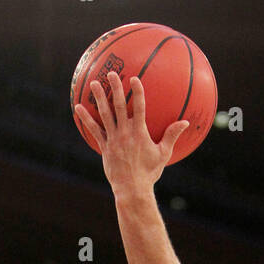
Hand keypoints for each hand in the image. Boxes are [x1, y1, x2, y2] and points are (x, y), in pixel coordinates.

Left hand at [75, 73, 188, 195]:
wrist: (132, 190)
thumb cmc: (149, 173)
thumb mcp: (163, 154)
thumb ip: (172, 136)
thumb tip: (185, 122)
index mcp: (140, 133)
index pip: (138, 108)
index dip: (136, 92)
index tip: (133, 78)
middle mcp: (125, 133)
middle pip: (118, 106)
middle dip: (115, 88)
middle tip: (111, 73)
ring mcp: (113, 140)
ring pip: (104, 114)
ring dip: (99, 97)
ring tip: (94, 83)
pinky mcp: (105, 147)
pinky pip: (94, 130)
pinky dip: (86, 118)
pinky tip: (78, 107)